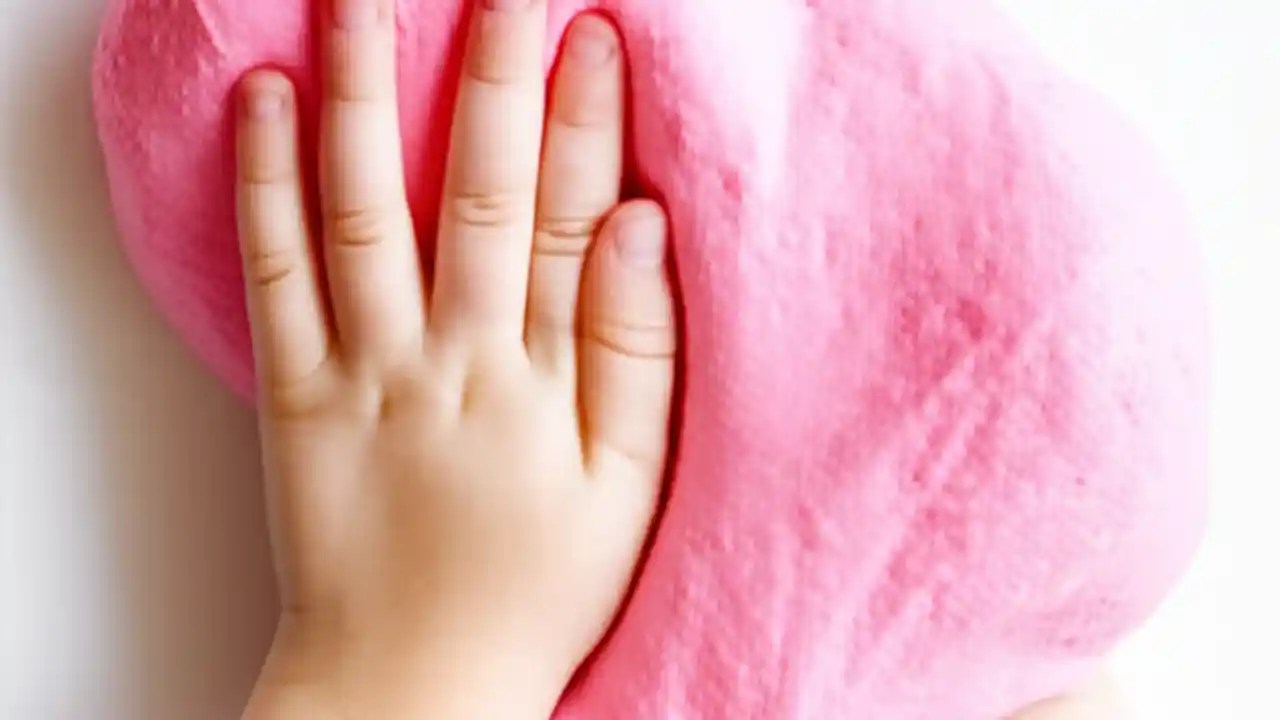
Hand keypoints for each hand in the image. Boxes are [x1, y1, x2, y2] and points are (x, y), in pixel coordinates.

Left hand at [235, 1, 675, 717]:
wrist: (411, 685)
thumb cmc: (537, 592)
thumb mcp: (627, 491)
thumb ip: (638, 354)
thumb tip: (639, 226)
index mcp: (545, 381)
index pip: (570, 218)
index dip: (584, 119)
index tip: (589, 30)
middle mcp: (453, 358)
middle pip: (475, 191)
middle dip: (488, 73)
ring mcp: (367, 372)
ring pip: (366, 211)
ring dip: (366, 98)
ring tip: (361, 4)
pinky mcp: (293, 399)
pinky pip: (276, 277)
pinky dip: (266, 185)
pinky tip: (267, 105)